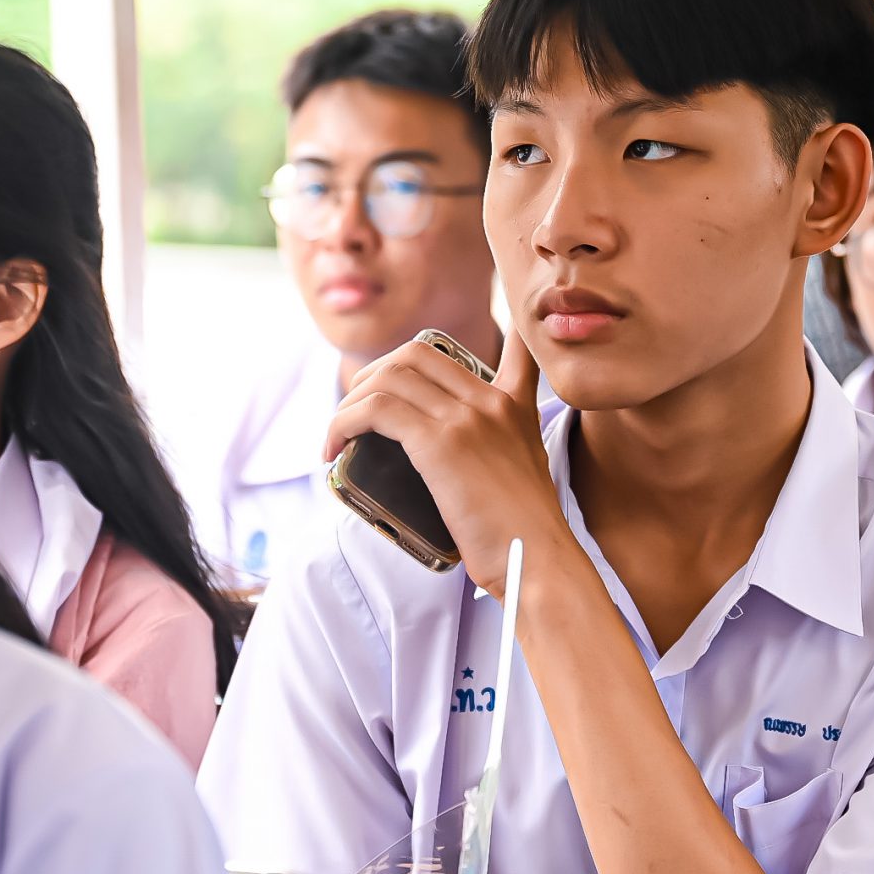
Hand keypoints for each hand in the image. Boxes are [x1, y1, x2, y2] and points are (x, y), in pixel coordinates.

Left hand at [324, 326, 570, 595]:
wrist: (538, 560)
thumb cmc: (523, 533)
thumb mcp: (524, 472)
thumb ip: (497, 446)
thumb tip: (453, 459)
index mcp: (515, 404)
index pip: (514, 339)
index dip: (494, 313)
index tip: (459, 330)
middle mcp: (492, 400)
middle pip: (417, 353)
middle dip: (374, 373)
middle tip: (357, 408)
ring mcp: (467, 417)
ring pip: (389, 377)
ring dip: (350, 401)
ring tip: (339, 432)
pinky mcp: (440, 443)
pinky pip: (375, 410)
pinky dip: (342, 423)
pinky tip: (334, 446)